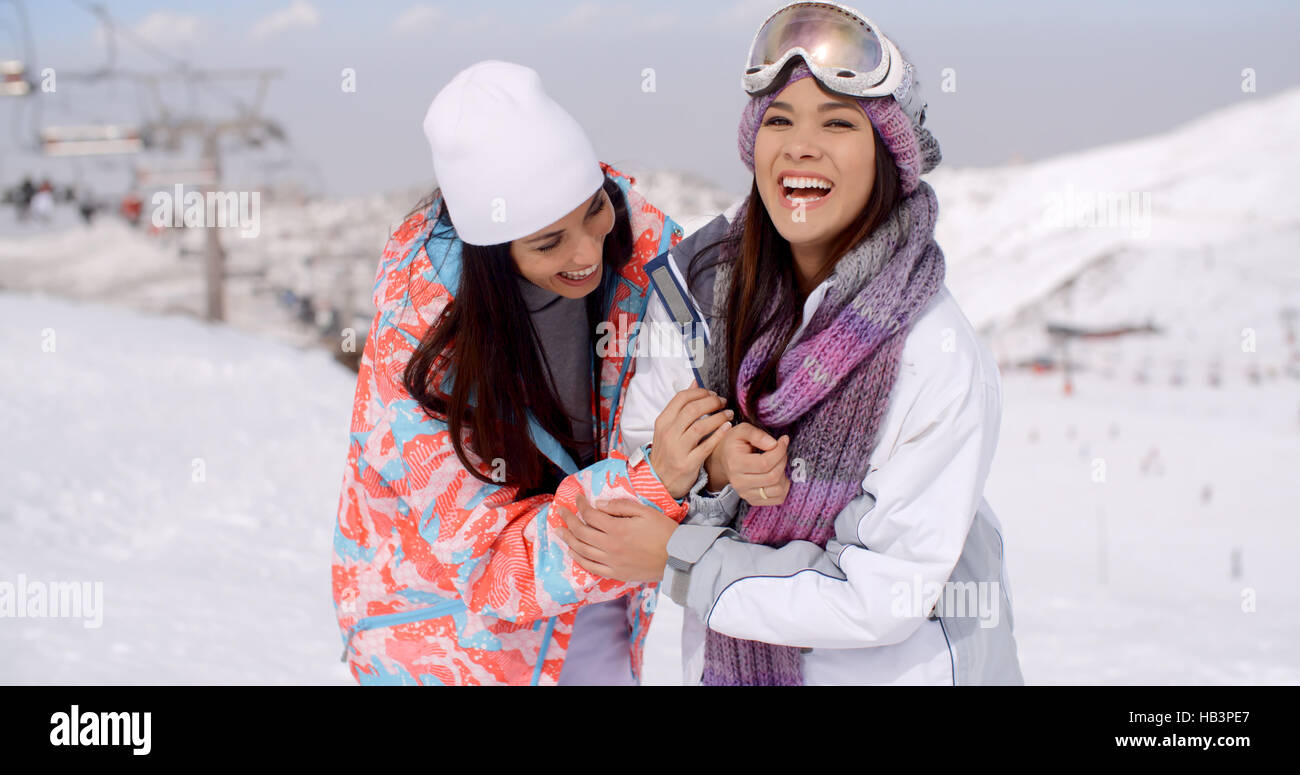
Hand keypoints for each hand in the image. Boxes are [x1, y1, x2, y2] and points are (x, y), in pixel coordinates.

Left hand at [555, 495, 676, 582]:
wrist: (677, 559)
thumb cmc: (663, 532)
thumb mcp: (644, 511)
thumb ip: (620, 507)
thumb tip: (598, 504)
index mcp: (617, 529)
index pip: (590, 515)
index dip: (581, 505)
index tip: (577, 498)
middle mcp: (609, 546)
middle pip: (581, 532)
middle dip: (568, 520)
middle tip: (560, 512)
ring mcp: (611, 562)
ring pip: (581, 550)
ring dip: (568, 539)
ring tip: (558, 531)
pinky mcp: (615, 574)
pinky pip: (591, 567)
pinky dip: (578, 559)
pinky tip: (572, 552)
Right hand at [648, 387, 731, 499]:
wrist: (659, 480)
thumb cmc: (668, 450)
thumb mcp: (668, 427)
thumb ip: (681, 405)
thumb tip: (695, 382)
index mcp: (663, 421)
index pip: (681, 398)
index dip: (700, 392)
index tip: (712, 393)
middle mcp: (668, 433)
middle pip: (692, 410)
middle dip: (712, 402)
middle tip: (723, 402)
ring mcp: (677, 449)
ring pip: (700, 426)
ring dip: (718, 417)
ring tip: (729, 414)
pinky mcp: (688, 463)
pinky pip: (706, 446)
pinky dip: (718, 435)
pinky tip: (727, 428)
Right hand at [709, 423, 790, 505]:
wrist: (723, 459)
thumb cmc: (734, 443)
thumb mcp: (742, 430)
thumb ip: (757, 434)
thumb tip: (773, 444)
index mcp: (735, 464)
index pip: (765, 463)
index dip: (780, 451)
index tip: (783, 440)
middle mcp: (739, 482)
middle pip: (773, 477)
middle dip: (783, 460)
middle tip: (781, 450)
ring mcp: (745, 493)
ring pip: (778, 490)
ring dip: (784, 474)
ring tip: (778, 462)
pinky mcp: (752, 500)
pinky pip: (778, 499)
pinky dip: (784, 487)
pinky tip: (778, 475)